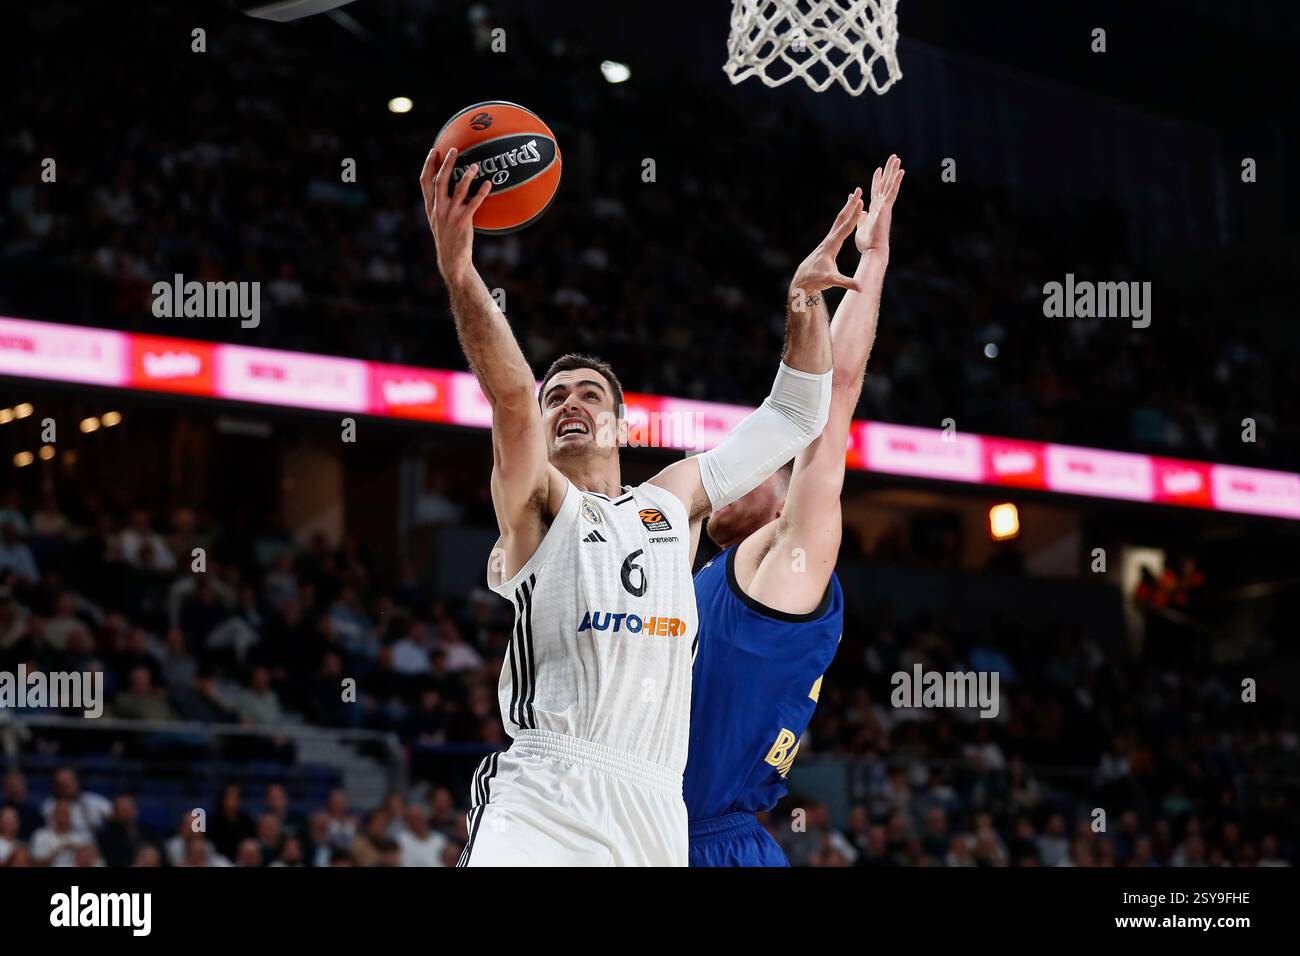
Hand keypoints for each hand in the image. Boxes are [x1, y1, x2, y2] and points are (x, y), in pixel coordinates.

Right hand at [419, 146, 492, 284]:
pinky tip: (488, 184)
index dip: (428, 165)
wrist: (452, 260)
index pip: (425, 181)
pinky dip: (481, 192)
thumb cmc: (448, 238)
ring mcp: (450, 216)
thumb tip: (450, 188)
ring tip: (475, 165)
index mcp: (430, 207)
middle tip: (454, 150)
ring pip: (458, 190)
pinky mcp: (463, 223)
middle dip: (446, 163)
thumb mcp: (439, 220)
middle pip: (440, 180)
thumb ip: (441, 204)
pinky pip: (473, 204)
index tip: (433, 151)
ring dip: (466, 175)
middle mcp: (438, 209)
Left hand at [790, 189, 864, 306]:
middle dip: (850, 204)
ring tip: (854, 195)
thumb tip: (860, 288)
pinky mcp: (828, 244)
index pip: (845, 227)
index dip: (854, 215)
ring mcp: (828, 240)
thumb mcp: (831, 281)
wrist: (802, 280)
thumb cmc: (816, 280)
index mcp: (831, 246)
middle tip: (858, 190)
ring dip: (848, 208)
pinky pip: (838, 227)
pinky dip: (844, 217)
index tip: (861, 202)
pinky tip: (847, 213)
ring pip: (839, 221)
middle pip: (841, 218)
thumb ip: (845, 283)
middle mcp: (829, 240)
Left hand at [855, 154, 903, 254]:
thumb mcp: (860, 225)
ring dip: (894, 171)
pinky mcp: (886, 207)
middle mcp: (882, 206)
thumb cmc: (867, 242)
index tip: (878, 169)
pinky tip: (901, 170)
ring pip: (890, 185)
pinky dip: (896, 181)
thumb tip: (858, 208)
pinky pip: (892, 191)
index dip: (877, 180)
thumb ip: (860, 215)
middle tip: (893, 157)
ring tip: (897, 158)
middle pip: (885, 184)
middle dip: (889, 171)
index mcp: (875, 209)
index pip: (876, 191)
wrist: (873, 251)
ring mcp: (885, 206)